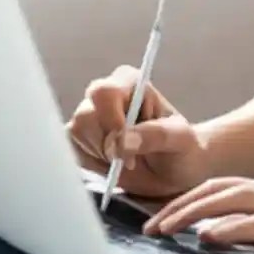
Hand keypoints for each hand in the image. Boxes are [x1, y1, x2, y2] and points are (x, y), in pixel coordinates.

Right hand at [65, 65, 210, 198]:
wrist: (175, 171)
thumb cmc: (182, 149)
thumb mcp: (180, 140)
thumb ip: (154, 135)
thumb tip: (120, 141)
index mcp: (129, 82)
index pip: (104, 93)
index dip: (112, 123)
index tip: (129, 150)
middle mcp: (105, 93)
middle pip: (85, 115)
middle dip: (106, 145)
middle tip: (130, 160)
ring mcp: (89, 114)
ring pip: (76, 133)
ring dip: (100, 156)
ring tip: (125, 160)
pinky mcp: (79, 137)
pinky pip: (71, 149)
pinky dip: (91, 163)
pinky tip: (111, 165)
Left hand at [143, 176, 253, 253]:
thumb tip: (232, 235)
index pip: (225, 187)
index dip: (191, 199)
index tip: (165, 215)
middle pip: (218, 189)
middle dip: (179, 204)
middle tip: (151, 223)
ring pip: (230, 200)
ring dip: (191, 214)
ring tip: (164, 228)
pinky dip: (229, 227)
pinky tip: (207, 235)